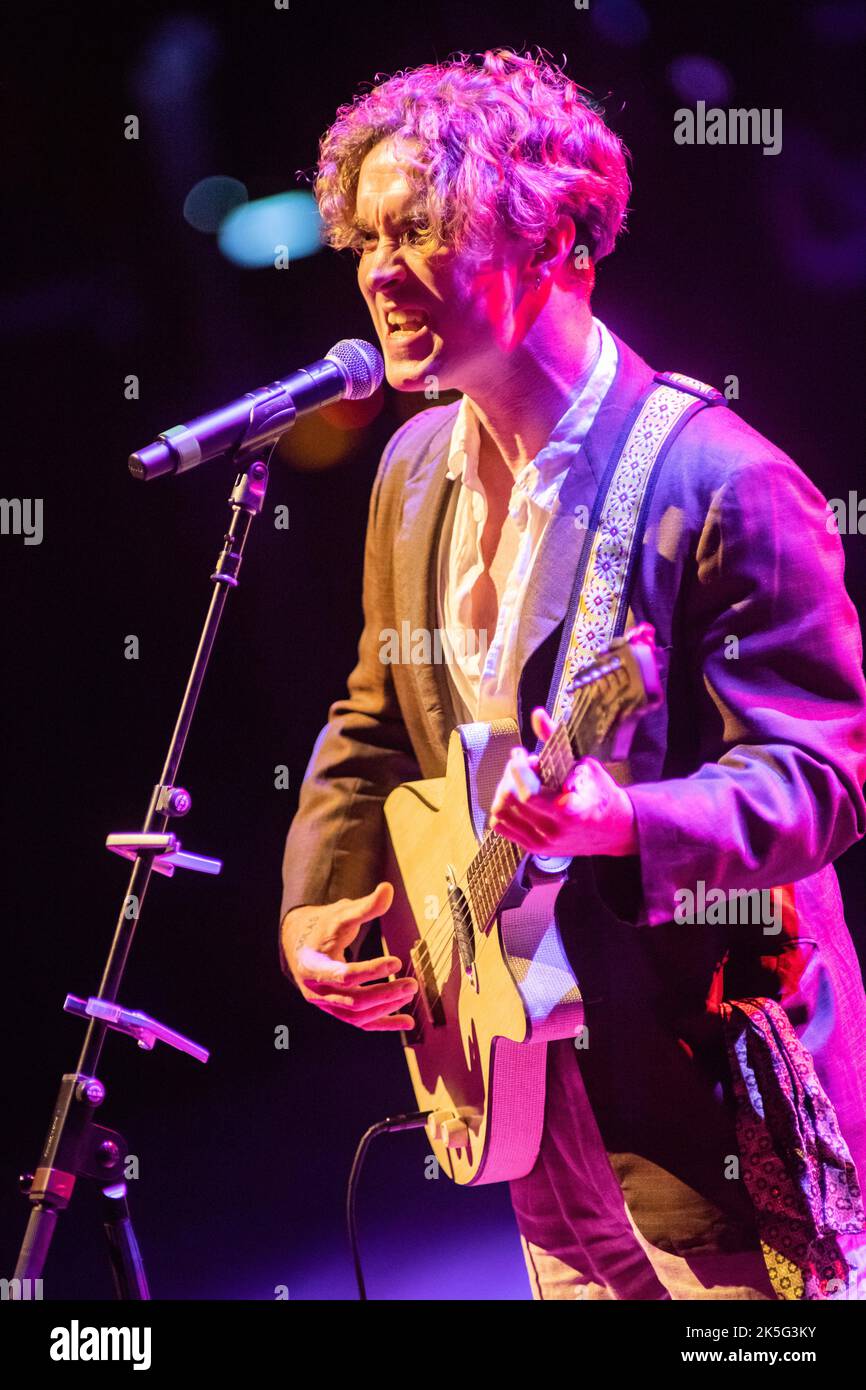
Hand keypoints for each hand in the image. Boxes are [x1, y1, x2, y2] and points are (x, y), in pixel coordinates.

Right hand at [281, 881, 416, 1030]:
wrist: (302, 945)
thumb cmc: (324, 927)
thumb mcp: (342, 914)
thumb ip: (366, 906)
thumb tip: (388, 889)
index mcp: (314, 965)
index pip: (344, 974)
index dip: (371, 970)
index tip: (396, 961)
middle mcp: (317, 990)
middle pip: (353, 1000)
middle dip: (385, 993)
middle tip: (411, 984)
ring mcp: (327, 1004)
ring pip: (357, 1015)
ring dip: (386, 1008)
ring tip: (409, 993)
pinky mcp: (337, 1010)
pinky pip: (361, 1023)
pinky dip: (384, 1024)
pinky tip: (408, 1021)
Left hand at [489, 708, 638, 857]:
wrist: (615, 829)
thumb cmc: (601, 795)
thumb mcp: (585, 765)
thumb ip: (556, 741)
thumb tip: (538, 716)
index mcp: (569, 811)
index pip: (527, 795)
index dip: (517, 770)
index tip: (521, 755)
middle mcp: (553, 830)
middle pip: (510, 800)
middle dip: (510, 775)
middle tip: (522, 764)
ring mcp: (542, 842)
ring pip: (502, 813)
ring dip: (505, 791)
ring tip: (520, 781)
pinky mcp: (535, 847)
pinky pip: (502, 827)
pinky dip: (503, 808)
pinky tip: (516, 797)